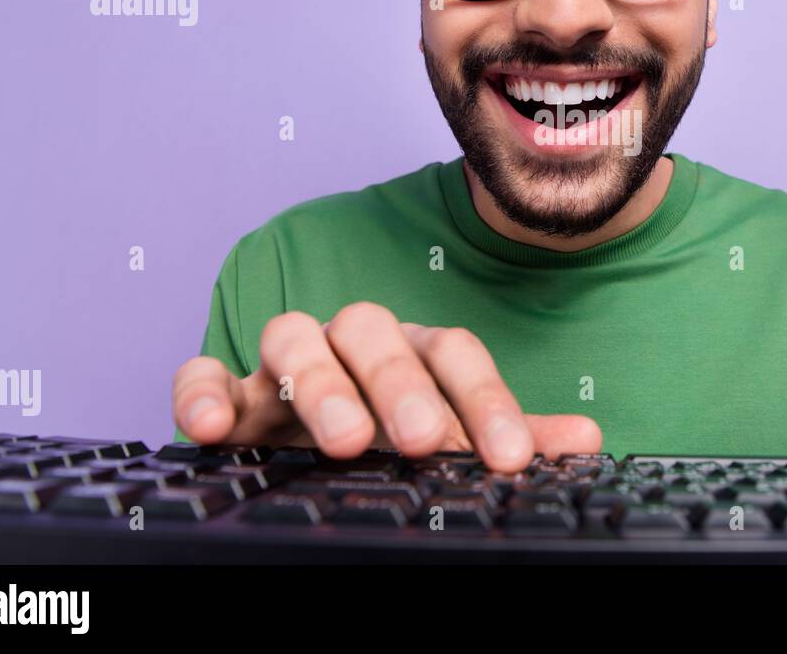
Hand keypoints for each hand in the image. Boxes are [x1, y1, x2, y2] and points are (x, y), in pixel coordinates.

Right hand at [173, 301, 600, 470]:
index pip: (453, 353)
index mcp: (411, 352)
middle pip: (374, 330)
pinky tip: (207, 427)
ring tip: (345, 440)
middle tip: (423, 440)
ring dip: (320, 382)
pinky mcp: (228, 392)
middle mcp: (349, 346)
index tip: (511, 457)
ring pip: (294, 337)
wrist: (314, 442)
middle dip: (401, 383)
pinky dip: (200, 388)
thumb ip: (507, 435)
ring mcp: (285, 364)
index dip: (486, 398)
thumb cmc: (392, 431)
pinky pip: (203, 372)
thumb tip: (587, 441)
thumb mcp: (450, 435)